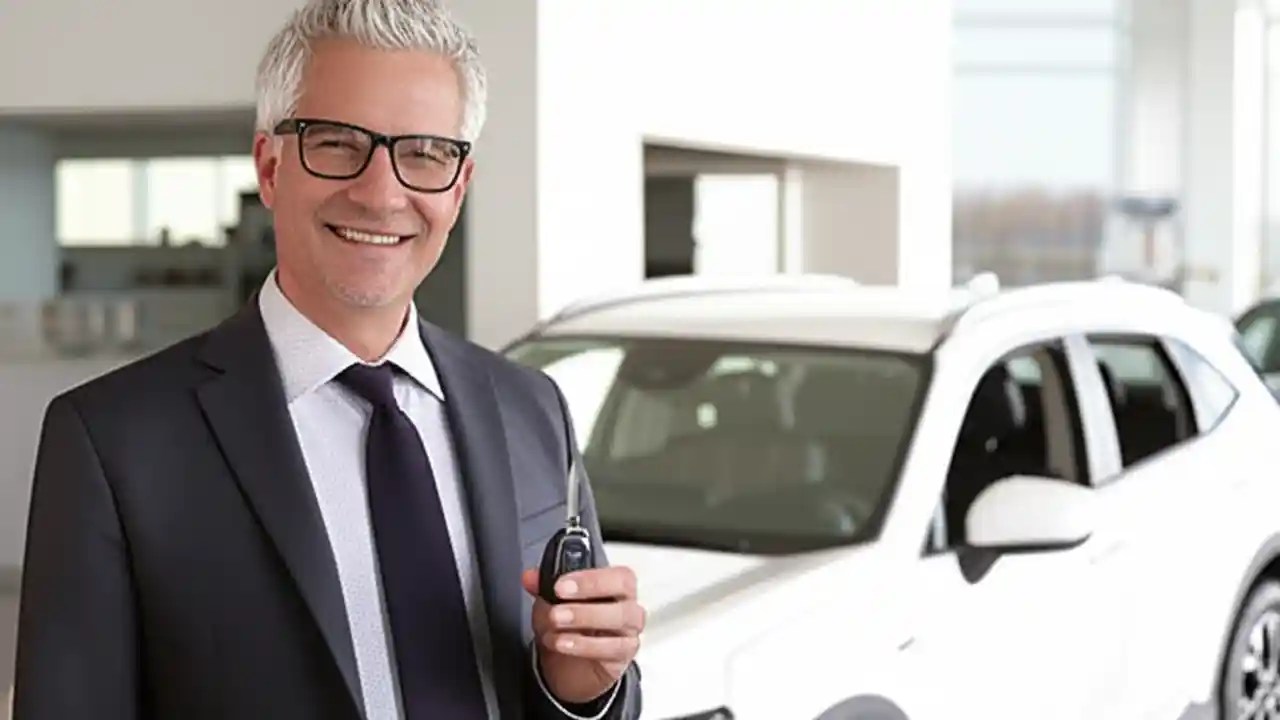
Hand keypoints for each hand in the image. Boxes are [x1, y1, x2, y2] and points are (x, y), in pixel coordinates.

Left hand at [521, 566, 644, 704]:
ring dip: (584, 617)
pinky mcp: (624, 655)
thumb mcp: (552, 604)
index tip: (560, 585)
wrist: (569, 668)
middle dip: (589, 591)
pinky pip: (614, 647)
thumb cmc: (568, 628)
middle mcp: (627, 603)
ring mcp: (629, 630)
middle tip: (558, 604)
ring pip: (620, 617)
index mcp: (614, 584)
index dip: (589, 577)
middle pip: (623, 588)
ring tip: (556, 623)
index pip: (615, 572)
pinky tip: (564, 644)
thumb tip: (530, 577)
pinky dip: (585, 645)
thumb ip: (543, 587)